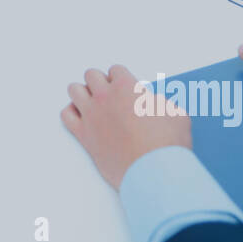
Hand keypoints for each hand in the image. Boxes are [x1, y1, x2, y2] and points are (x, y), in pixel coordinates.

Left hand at [61, 64, 190, 189]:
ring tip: (94, 104)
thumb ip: (162, 103)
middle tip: (110, 95)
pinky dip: (72, 113)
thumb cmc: (168, 143)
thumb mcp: (176, 114)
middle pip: (92, 75)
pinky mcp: (84, 135)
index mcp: (126, 87)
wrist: (154, 171)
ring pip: (74, 90)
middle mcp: (105, 97)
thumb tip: (156, 104)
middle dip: (101, 82)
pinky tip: (82, 117)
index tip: (126, 89)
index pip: (115, 70)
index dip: (122, 79)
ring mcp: (91, 115)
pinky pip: (66, 115)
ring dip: (83, 93)